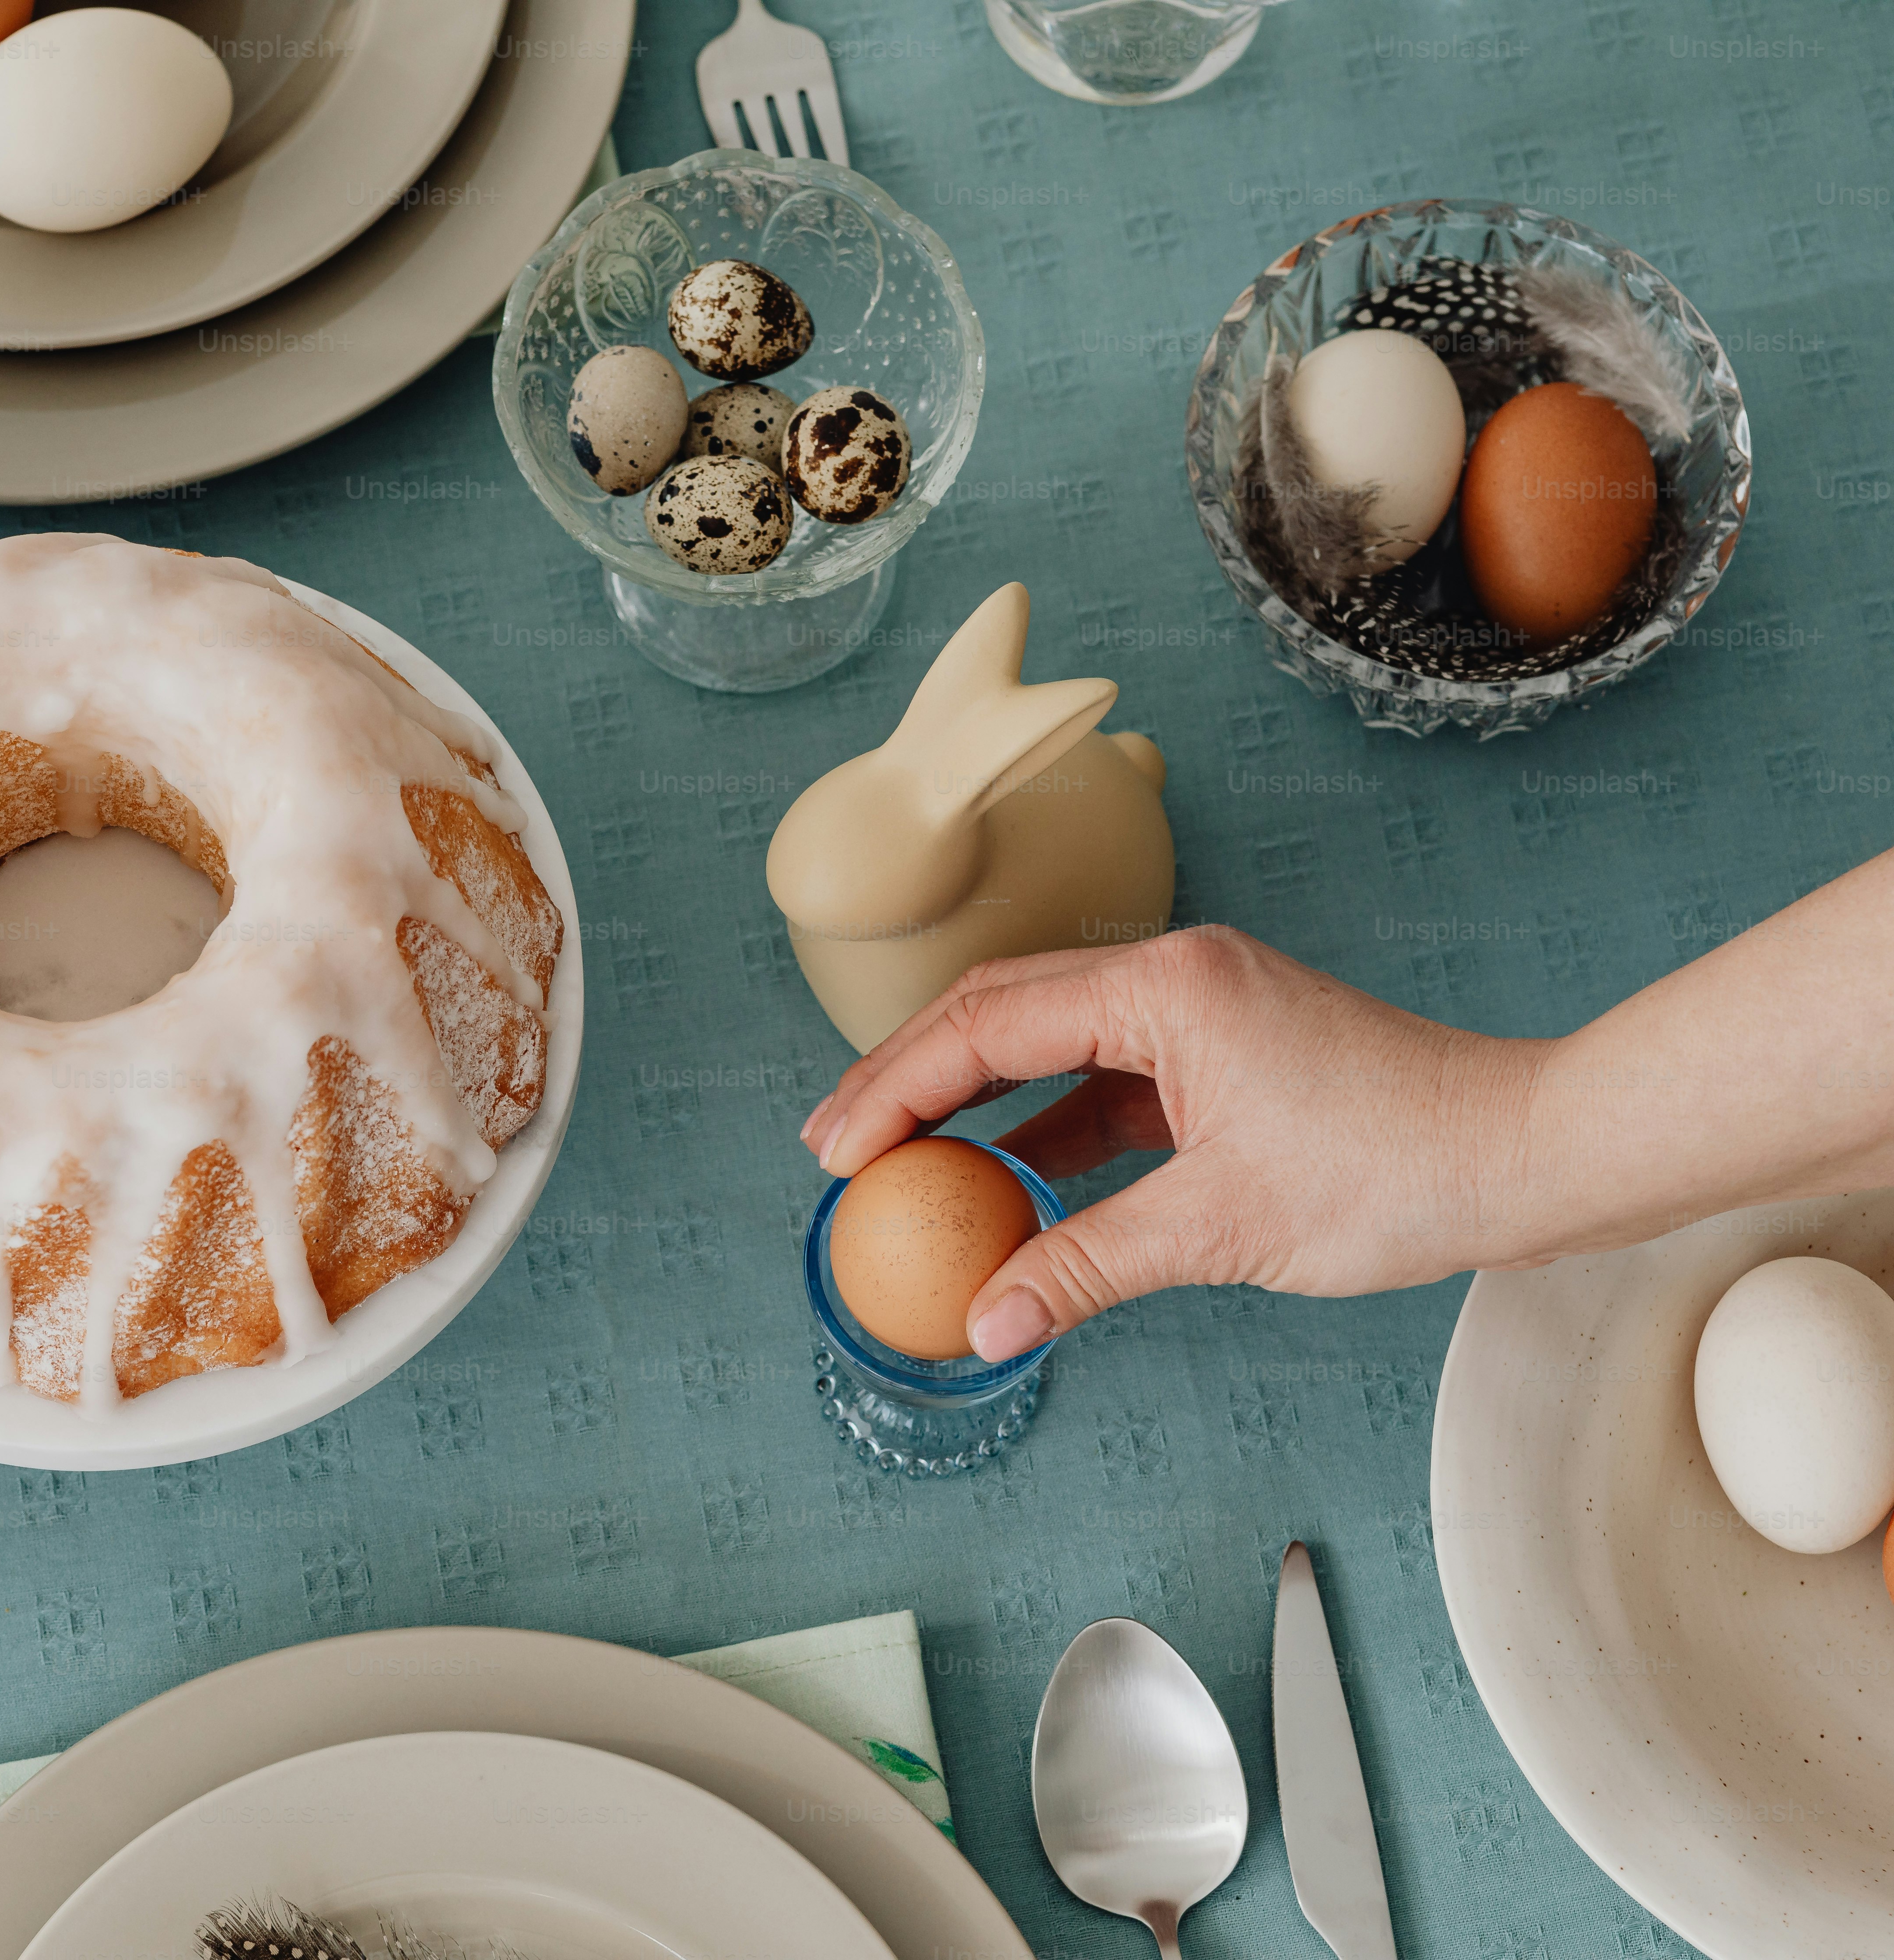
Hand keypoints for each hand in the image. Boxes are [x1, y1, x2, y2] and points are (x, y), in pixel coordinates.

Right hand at [798, 927, 1550, 1360]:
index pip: (986, 1027)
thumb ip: (1086, 1265)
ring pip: (1048, 1043)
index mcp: (1164, 990)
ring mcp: (1201, 1012)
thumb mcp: (1221, 1228)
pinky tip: (1007, 1177)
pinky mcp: (1225, 1052)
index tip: (836, 1147)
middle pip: (999, 1013)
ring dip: (973, 1102)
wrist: (1527, 1154)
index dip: (895, 1088)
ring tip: (904, 1165)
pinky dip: (1046, 1125)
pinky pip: (1105, 1079)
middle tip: (839, 1147)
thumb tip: (987, 1320)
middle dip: (910, 1080)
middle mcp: (1176, 978)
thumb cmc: (1400, 1171)